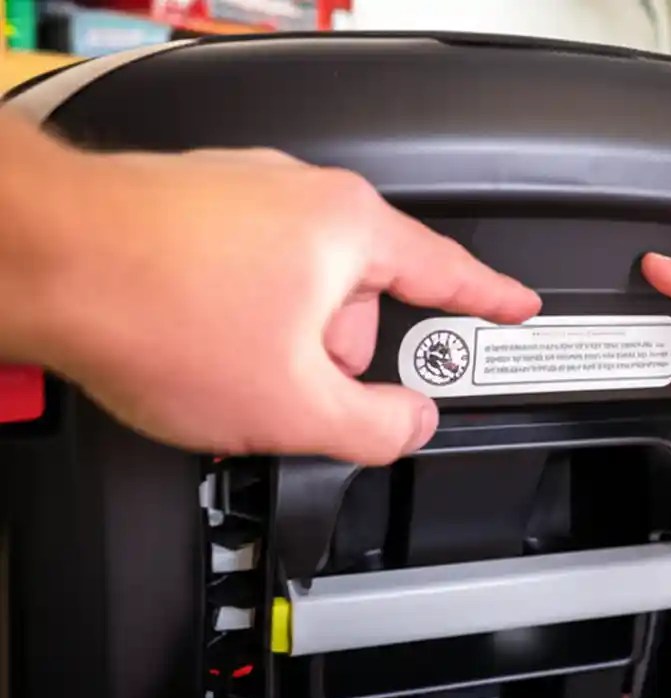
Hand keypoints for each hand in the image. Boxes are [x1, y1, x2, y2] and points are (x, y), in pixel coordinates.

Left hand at [34, 147, 539, 464]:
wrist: (39, 259)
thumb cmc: (152, 308)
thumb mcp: (291, 403)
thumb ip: (376, 426)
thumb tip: (410, 425)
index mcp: (350, 230)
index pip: (450, 270)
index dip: (494, 299)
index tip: (519, 305)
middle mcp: (303, 197)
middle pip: (360, 297)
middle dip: (334, 356)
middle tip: (292, 394)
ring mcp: (246, 194)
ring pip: (298, 290)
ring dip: (277, 339)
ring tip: (221, 369)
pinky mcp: (195, 205)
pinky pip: (247, 272)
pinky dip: (234, 314)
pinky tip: (193, 343)